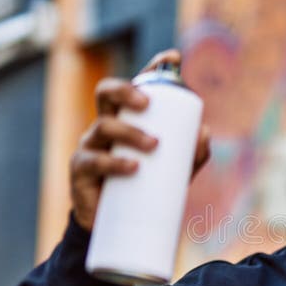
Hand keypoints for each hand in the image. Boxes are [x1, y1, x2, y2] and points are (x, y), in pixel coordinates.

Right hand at [70, 49, 210, 231]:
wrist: (114, 227)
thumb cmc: (144, 189)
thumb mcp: (174, 172)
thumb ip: (191, 154)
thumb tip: (204, 133)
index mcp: (128, 119)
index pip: (137, 86)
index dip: (153, 68)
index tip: (174, 58)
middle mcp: (106, 125)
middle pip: (107, 93)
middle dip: (127, 90)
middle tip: (148, 102)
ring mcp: (91, 145)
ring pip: (104, 125)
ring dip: (130, 131)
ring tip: (154, 145)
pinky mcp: (81, 170)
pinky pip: (94, 160)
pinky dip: (115, 163)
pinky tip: (132, 167)